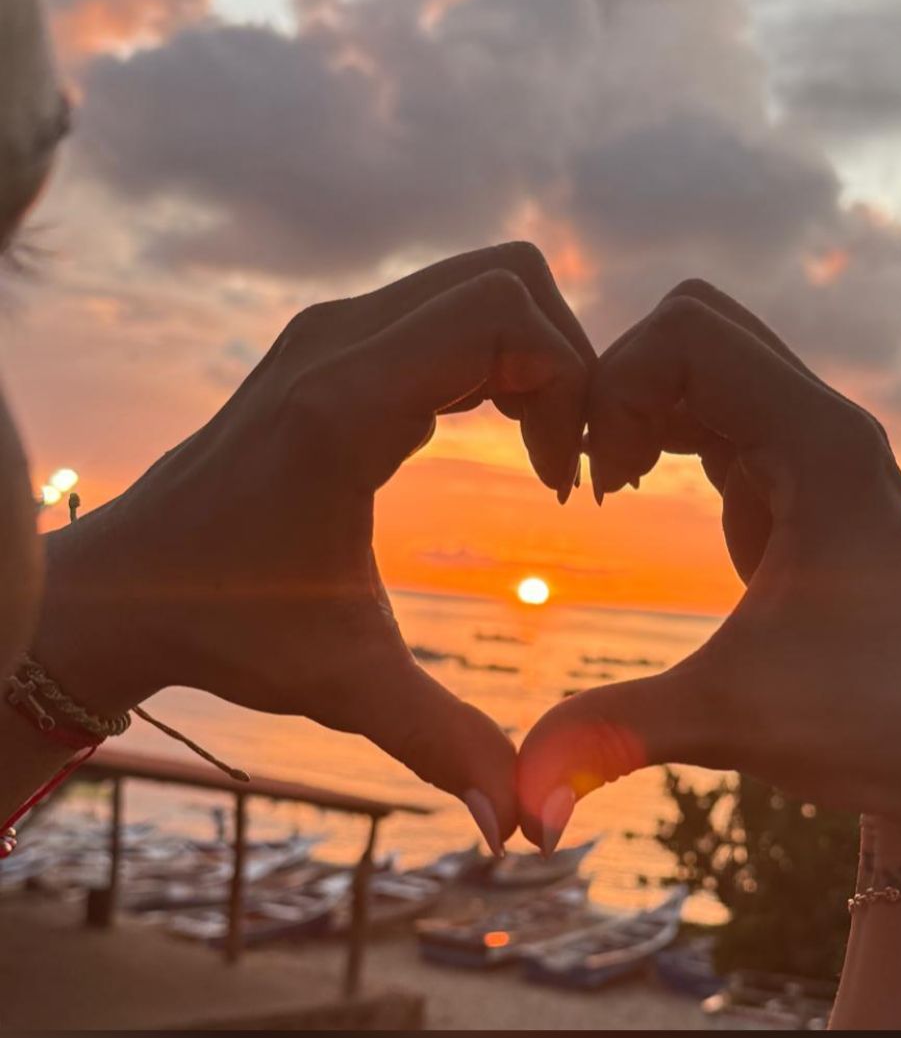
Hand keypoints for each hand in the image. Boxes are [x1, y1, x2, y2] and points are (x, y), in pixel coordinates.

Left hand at [34, 243, 591, 850]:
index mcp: (346, 403)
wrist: (126, 586)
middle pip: (508, 276)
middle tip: (566, 460)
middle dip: (567, 359)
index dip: (569, 381)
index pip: (503, 310)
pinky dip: (494, 357)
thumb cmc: (225, 624)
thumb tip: (522, 829)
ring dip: (532, 357)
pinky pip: (447, 312)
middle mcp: (338, 341)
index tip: (564, 484)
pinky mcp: (332, 345)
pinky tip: (494, 434)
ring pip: (481, 285)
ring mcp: (332, 333)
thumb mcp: (346, 682)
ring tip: (540, 453)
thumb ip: (444, 743)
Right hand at [518, 279, 900, 859]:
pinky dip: (657, 427)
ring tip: (604, 487)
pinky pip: (711, 407)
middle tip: (590, 475)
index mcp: (822, 446)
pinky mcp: (798, 476)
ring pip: (702, 361)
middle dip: (619, 382)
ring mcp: (814, 446)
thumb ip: (614, 738)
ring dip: (636, 405)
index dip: (612, 384)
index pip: (690, 332)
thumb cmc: (867, 726)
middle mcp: (826, 426)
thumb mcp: (728, 719)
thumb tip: (521, 812)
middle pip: (694, 325)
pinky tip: (630, 490)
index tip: (594, 486)